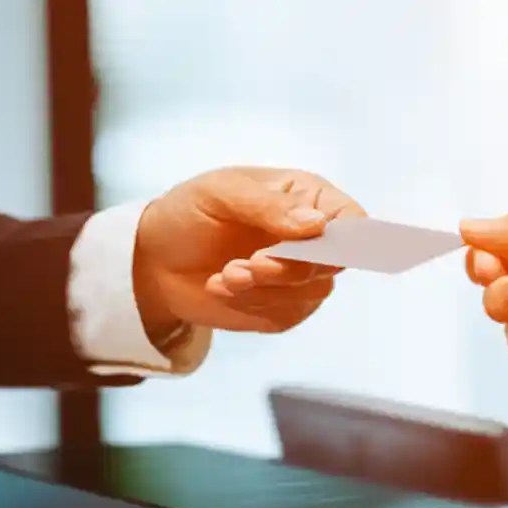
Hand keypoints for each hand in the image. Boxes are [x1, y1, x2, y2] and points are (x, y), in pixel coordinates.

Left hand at [135, 166, 364, 333]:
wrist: (155, 259)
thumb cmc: (190, 213)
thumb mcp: (221, 194)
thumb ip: (270, 206)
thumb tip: (318, 224)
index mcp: (309, 198)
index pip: (353, 221)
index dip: (348, 238)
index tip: (319, 247)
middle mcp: (313, 239)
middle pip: (334, 263)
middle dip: (290, 267)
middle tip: (249, 264)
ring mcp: (301, 277)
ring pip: (311, 293)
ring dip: (265, 288)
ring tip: (224, 274)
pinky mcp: (283, 308)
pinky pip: (286, 314)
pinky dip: (251, 304)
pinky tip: (221, 286)